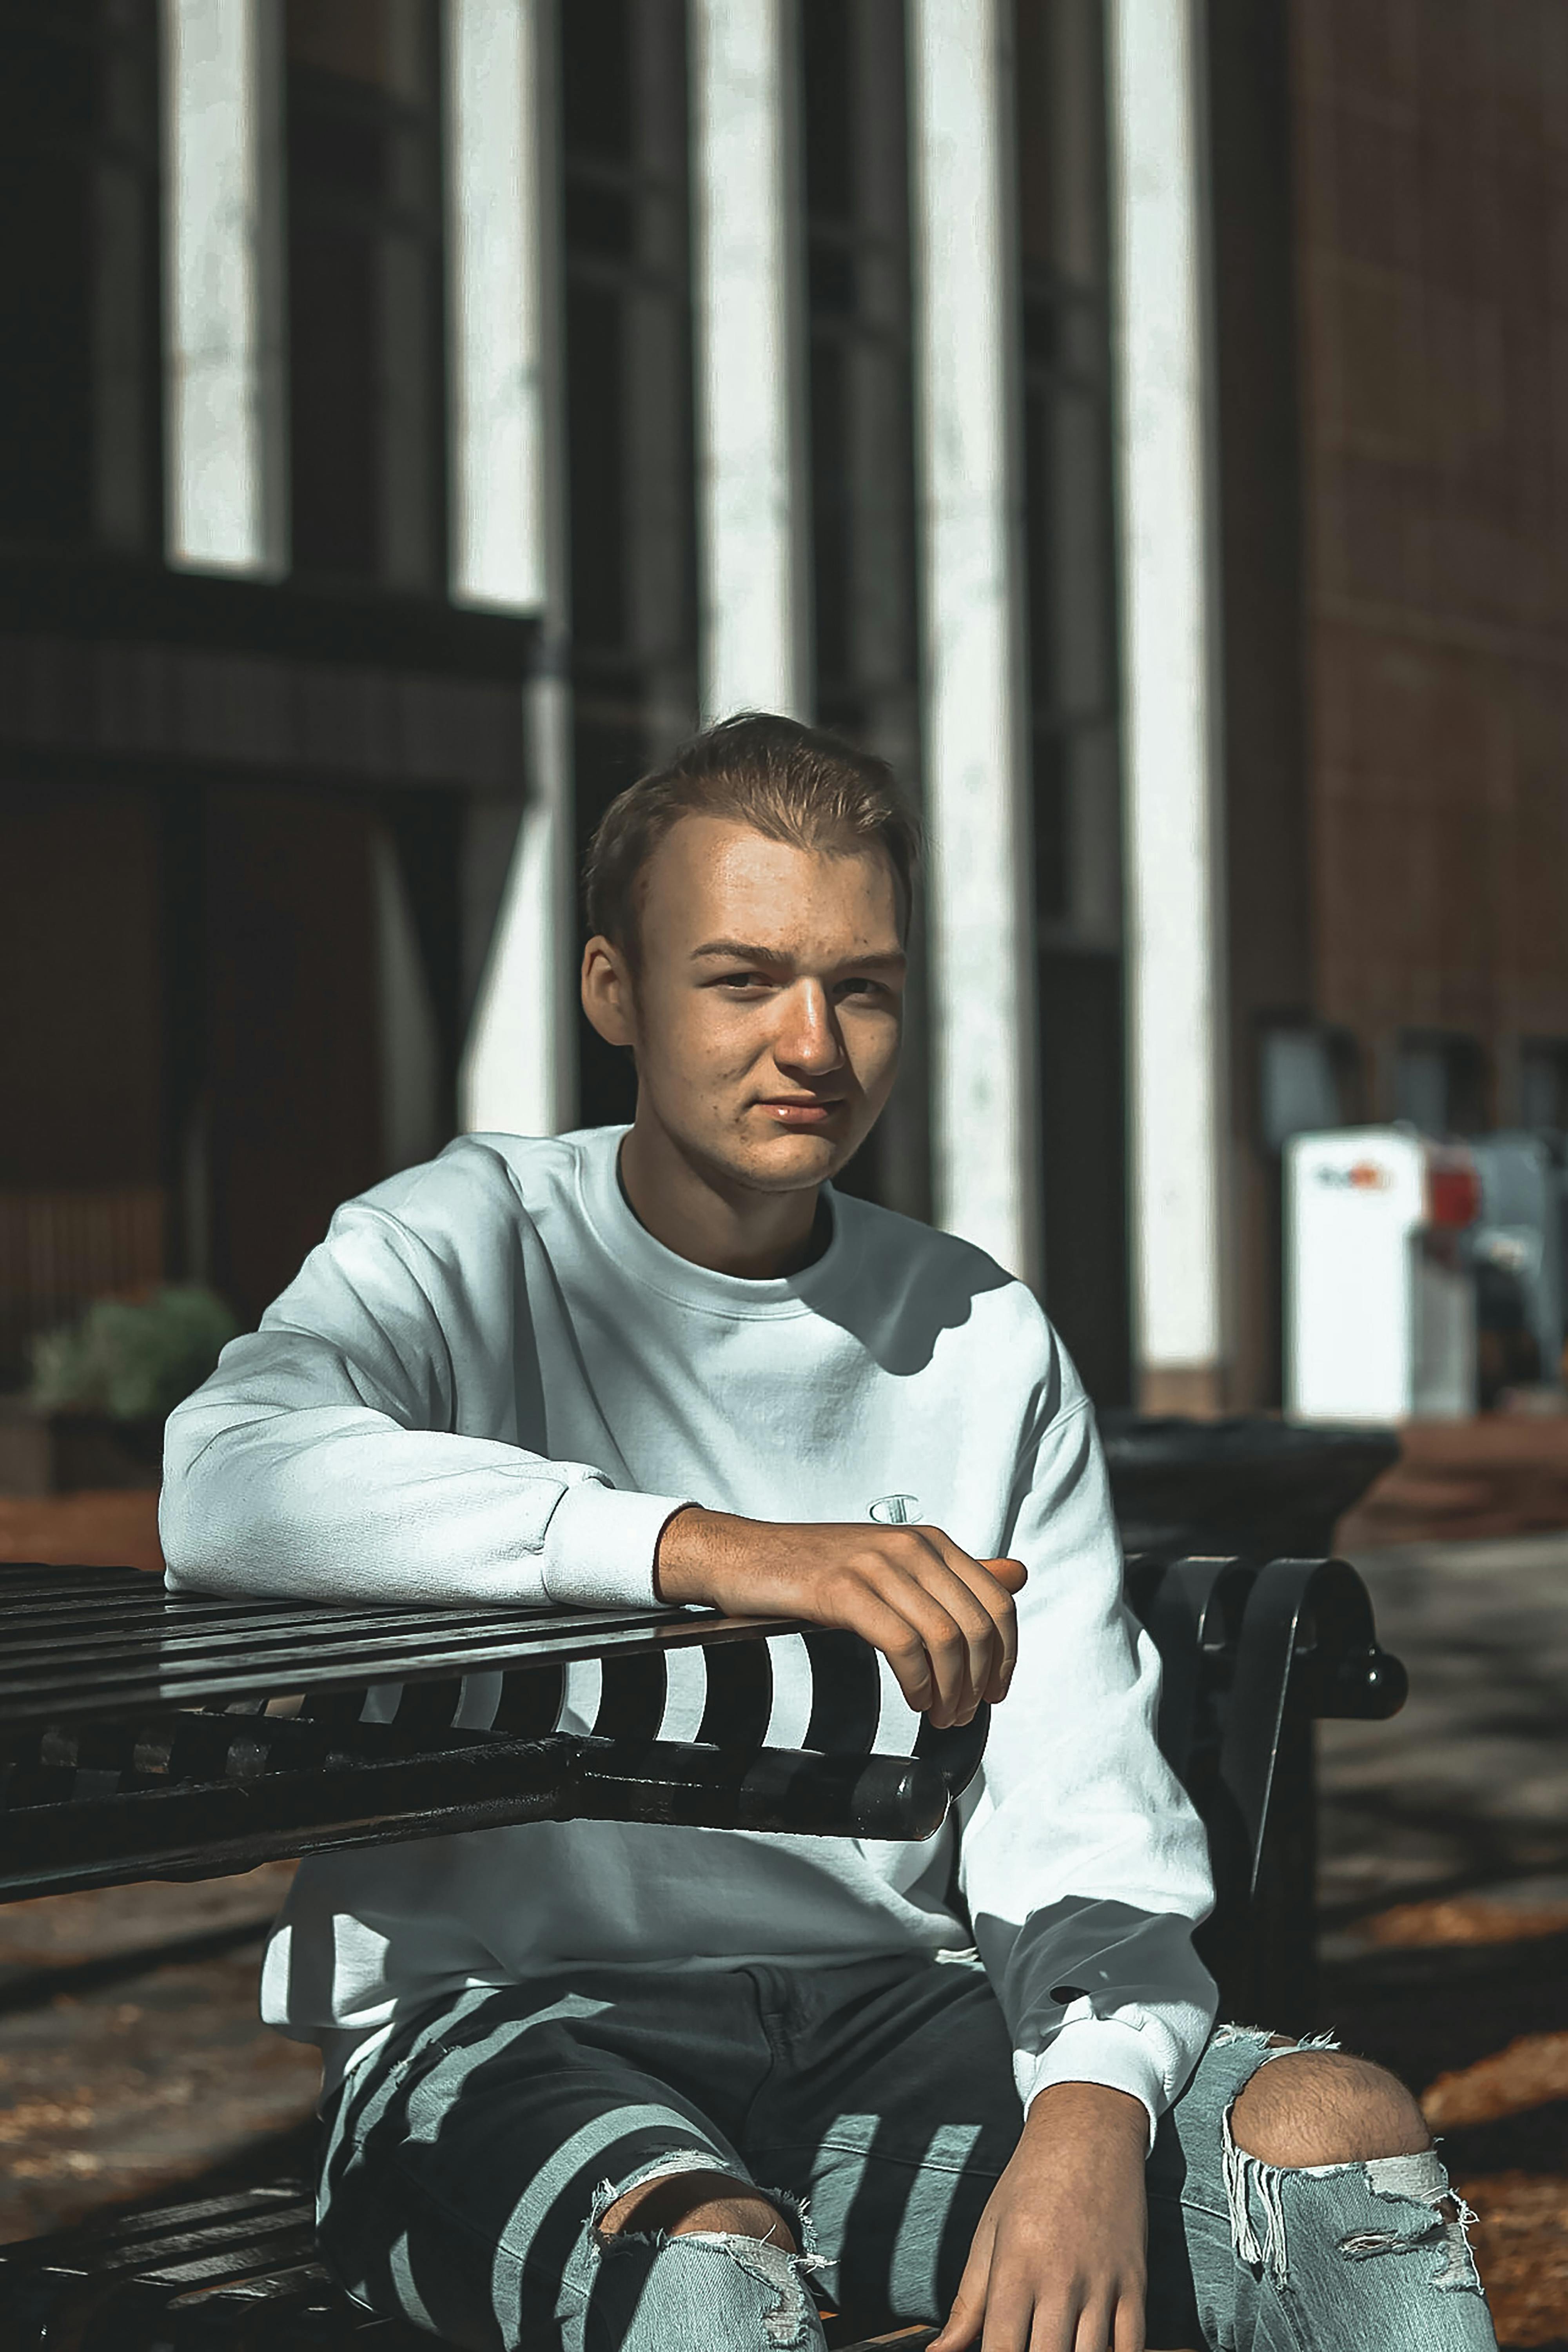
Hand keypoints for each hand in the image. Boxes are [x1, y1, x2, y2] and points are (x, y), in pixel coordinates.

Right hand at [653, 1508, 1025, 1727]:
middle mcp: (912, 1546)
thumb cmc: (817, 1567)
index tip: (995, 1691)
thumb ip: (955, 1574)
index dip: (1005, 1654)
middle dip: (979, 1681)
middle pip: (977, 1624)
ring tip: (940, 1715)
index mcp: (931, 1541)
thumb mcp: (892, 1561)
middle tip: (964, 1714)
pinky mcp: (842, 1589)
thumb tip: (1018, 1574)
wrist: (743, 1555)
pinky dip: (917, 1682)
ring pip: (944, 1638)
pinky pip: (902, 1644)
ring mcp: (877, 1565)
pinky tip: (915, 1700)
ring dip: (951, 1690)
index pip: (997, 1600)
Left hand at [931, 2083, 1148, 2351]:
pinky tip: (1093, 2349)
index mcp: (1016, 2267)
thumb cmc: (1030, 2182)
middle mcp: (1060, 2280)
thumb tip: (940, 2351)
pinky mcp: (1135, 2283)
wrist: (1087, 2134)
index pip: (1001, 2349)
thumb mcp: (988, 2234)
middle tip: (1027, 2349)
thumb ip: (967, 2302)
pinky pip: (1132, 2345)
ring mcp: (1102, 2283)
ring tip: (1056, 2346)